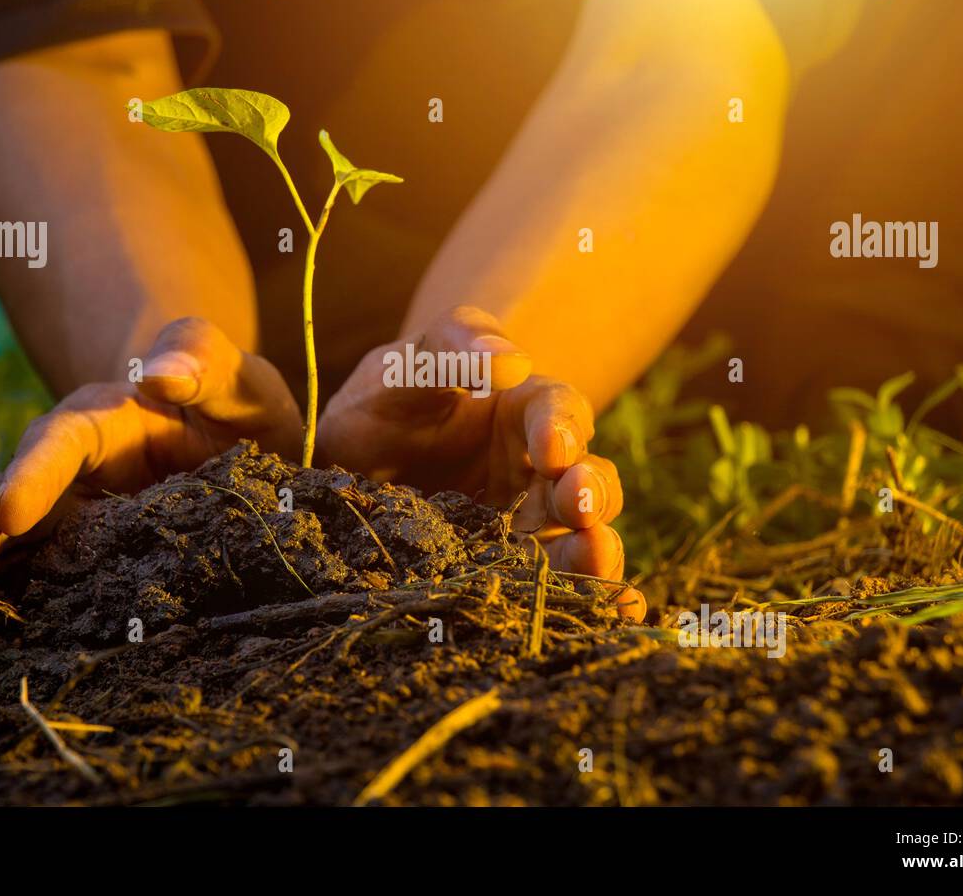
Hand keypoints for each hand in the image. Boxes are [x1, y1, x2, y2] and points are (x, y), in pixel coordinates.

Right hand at [0, 318, 301, 594]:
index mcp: (108, 419)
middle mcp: (71, 469)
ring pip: (1, 540)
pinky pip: (18, 578)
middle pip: (11, 490)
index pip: (63, 439)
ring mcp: (65, 517)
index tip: (9, 510)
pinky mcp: (71, 558)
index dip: (34, 472)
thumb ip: (205, 363)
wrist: (241, 452)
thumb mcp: (240, 380)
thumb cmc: (238, 409)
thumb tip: (162, 374)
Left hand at [317, 306, 645, 619]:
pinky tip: (616, 613)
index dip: (562, 428)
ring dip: (596, 551)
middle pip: (585, 478)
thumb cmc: (384, 404)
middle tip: (578, 506)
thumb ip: (449, 349)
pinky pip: (556, 584)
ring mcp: (529, 523)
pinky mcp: (513, 571)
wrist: (347, 470)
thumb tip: (509, 357)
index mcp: (525, 408)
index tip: (551, 448)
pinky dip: (590, 599)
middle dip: (590, 492)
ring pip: (581, 536)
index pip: (559, 411)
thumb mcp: (404, 370)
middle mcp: (538, 468)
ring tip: (596, 562)